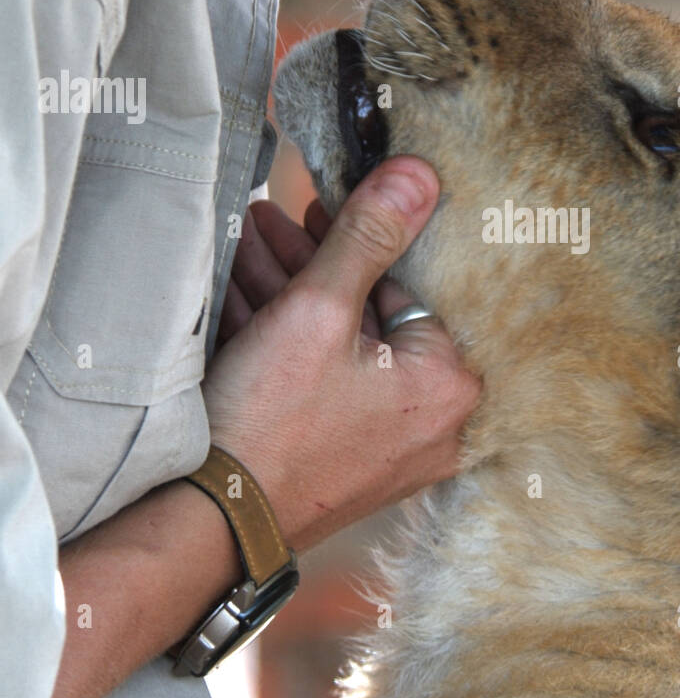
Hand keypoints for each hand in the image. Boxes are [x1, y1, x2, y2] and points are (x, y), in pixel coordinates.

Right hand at [202, 158, 480, 551]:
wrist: (209, 521)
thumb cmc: (272, 422)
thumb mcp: (319, 310)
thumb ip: (369, 236)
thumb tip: (419, 176)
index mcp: (451, 386)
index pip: (414, 287)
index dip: (364, 240)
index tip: (326, 207)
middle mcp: (436, 423)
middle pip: (378, 317)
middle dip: (319, 265)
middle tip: (278, 224)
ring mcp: (392, 446)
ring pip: (347, 349)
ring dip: (296, 297)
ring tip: (250, 249)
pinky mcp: (352, 459)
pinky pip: (331, 386)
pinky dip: (292, 346)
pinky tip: (247, 301)